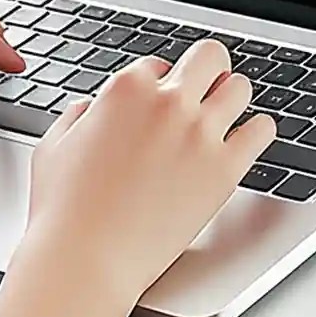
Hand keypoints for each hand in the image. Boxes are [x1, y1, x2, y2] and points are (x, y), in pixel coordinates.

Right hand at [24, 40, 275, 302]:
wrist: (87, 259)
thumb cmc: (65, 210)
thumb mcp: (53, 146)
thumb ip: (76, 117)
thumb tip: (90, 110)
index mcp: (127, 90)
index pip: (159, 65)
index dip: (159, 86)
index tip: (158, 106)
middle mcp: (168, 103)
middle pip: (209, 57)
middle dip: (206, 71)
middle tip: (205, 90)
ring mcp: (200, 134)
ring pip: (241, 87)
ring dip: (232, 98)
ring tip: (223, 119)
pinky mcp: (225, 169)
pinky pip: (262, 130)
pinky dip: (256, 132)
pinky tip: (244, 142)